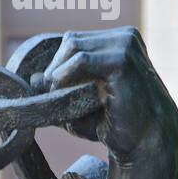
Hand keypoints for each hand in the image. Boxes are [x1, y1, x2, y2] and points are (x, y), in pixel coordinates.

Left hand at [43, 27, 177, 160]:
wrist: (144, 141)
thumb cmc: (114, 124)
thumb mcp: (81, 104)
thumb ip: (60, 90)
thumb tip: (32, 80)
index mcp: (118, 42)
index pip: (75, 42)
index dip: (56, 64)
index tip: (47, 89)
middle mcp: (124, 37)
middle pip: (71, 41)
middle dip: (55, 68)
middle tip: (49, 96)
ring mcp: (125, 45)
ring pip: (73, 46)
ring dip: (58, 73)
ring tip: (56, 97)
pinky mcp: (122, 60)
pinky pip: (81, 60)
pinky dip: (64, 75)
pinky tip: (60, 92)